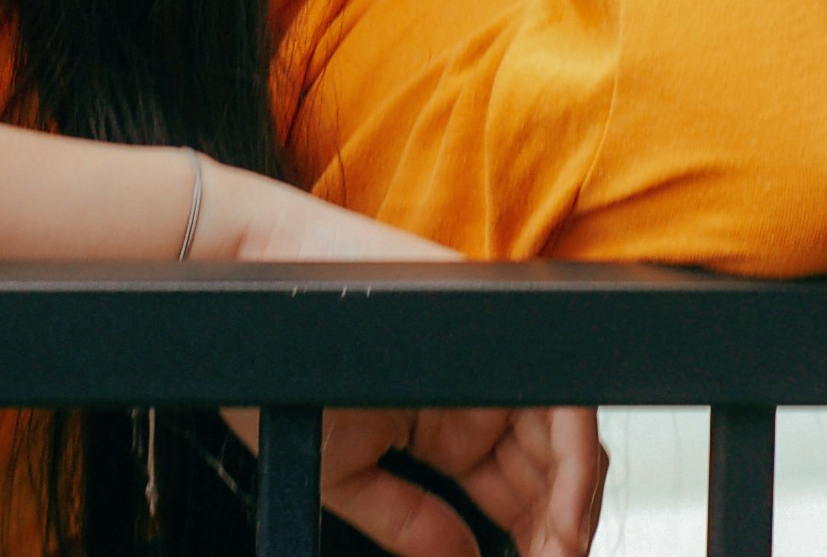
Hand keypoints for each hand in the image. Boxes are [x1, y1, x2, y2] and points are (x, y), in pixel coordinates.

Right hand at [202, 168, 607, 556]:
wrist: (251, 294)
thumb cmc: (284, 369)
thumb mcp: (346, 471)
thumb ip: (407, 521)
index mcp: (448, 426)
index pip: (514, 492)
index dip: (534, 538)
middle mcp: (479, 393)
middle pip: (548, 471)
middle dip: (558, 530)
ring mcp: (492, 360)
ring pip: (565, 440)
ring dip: (571, 508)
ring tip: (559, 553)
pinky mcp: (498, 324)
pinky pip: (558, 398)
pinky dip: (575, 462)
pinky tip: (564, 516)